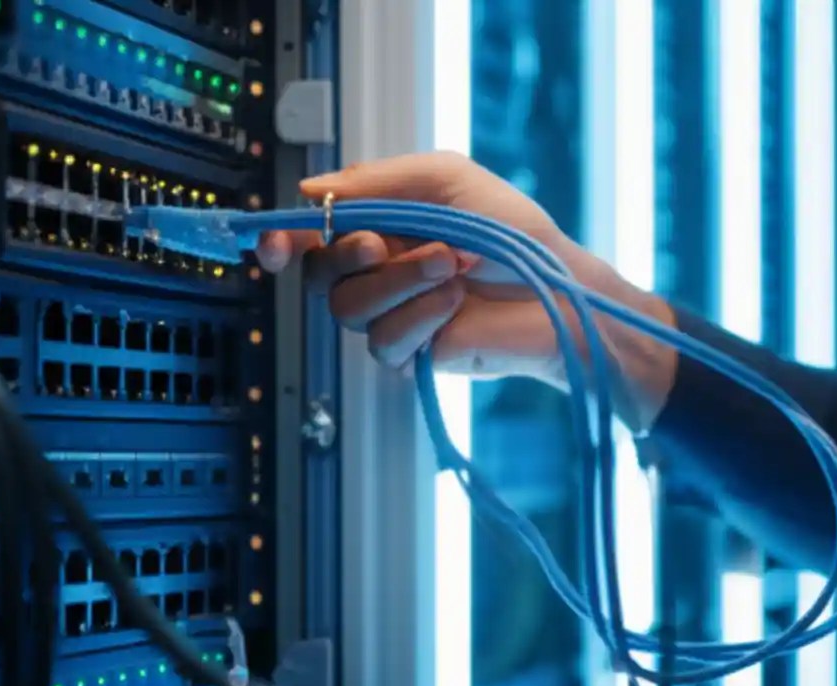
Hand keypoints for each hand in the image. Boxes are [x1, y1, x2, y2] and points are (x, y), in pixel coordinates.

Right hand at [255, 151, 678, 430]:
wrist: (560, 290)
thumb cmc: (516, 233)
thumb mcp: (447, 180)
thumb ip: (378, 180)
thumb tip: (313, 191)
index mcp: (381, 225)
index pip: (312, 234)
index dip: (284, 239)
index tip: (276, 242)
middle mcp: (380, 271)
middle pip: (319, 273)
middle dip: (345, 254)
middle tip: (382, 243)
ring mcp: (394, 314)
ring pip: (346, 309)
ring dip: (395, 282)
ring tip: (448, 265)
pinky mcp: (412, 353)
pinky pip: (382, 342)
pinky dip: (418, 315)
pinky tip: (453, 302)